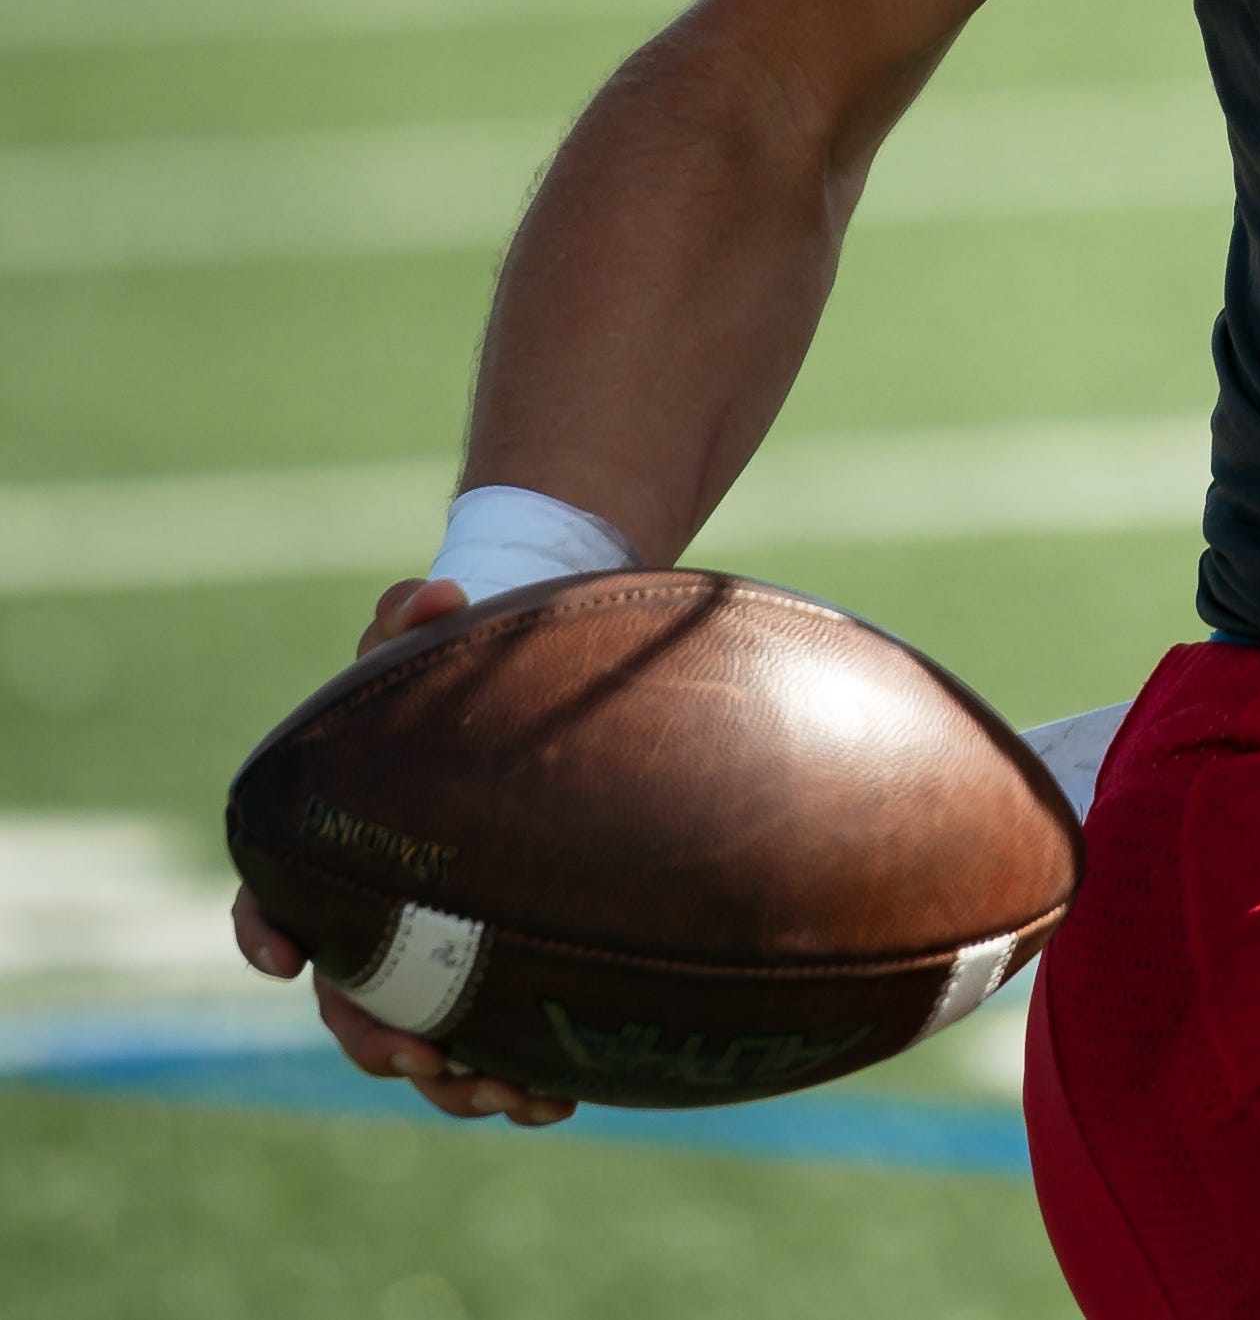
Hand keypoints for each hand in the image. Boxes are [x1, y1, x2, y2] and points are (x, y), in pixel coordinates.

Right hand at [227, 576, 574, 1125]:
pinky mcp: (492, 962)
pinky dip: (514, 1074)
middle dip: (380, 1039)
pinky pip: (488, 1040)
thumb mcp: (427, 625)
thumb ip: (415, 612)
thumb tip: (438, 593)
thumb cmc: (454, 659)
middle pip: (348, 999)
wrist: (522, 686)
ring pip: (419, 1041)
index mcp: (333, 843)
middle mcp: (372, 910)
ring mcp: (430, 945)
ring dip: (455, 1081)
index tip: (284, 954)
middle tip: (426, 1055)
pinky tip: (562, 1092)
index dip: (265, 927)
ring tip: (515, 1098)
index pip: (270, 894)